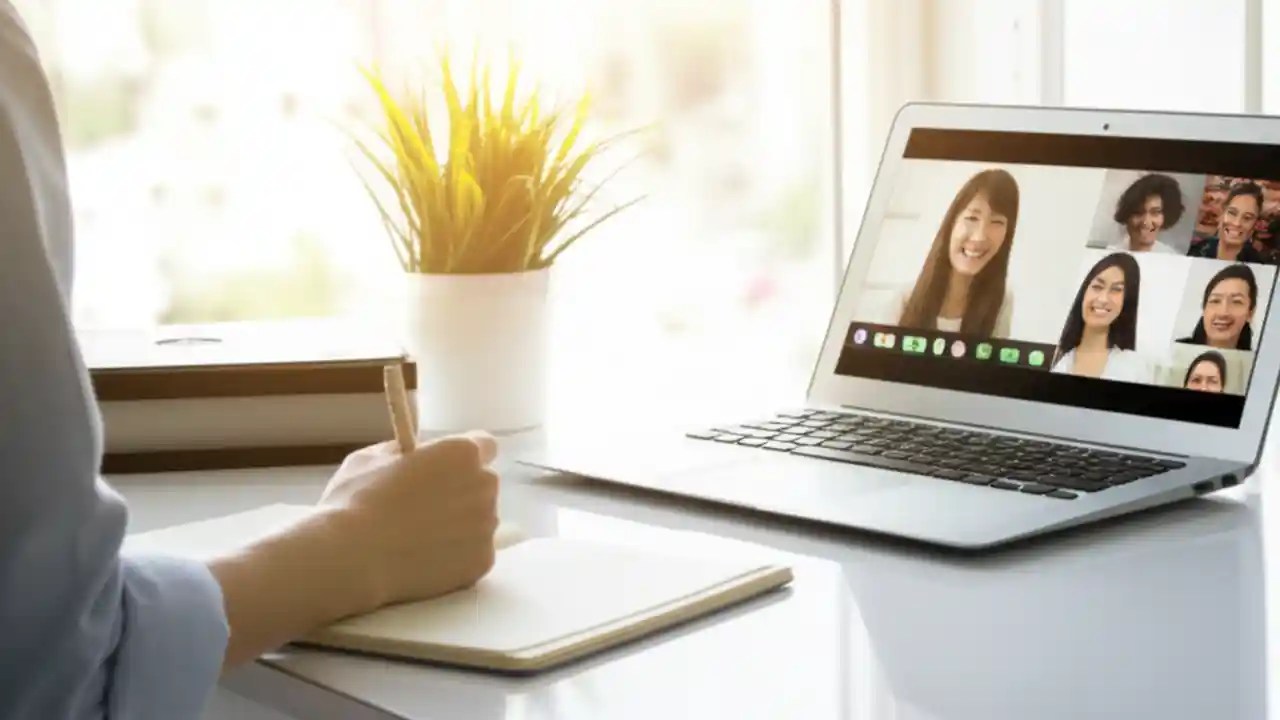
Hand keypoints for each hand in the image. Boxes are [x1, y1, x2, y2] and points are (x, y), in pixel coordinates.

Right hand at [319, 432, 500, 610]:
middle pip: (482, 484)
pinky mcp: (483, 561)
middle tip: (426, 509)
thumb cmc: (357, 501)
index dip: (463, 459)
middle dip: (462, 492)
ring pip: (480, 521)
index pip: (484, 446)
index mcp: (462, 452)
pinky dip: (457, 557)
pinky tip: (425, 560)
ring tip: (420, 539)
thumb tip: (413, 456)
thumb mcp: (372, 458)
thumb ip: (403, 452)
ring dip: (461, 525)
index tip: (446, 469)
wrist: (352, 557)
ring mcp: (486, 526)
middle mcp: (484, 485)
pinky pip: (474, 553)